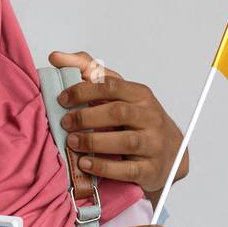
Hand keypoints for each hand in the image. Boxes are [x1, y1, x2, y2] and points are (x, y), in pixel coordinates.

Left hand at [48, 51, 188, 203]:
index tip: (62, 99)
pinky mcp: (150, 169)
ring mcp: (153, 144)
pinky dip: (104, 167)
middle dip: (87, 117)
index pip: (111, 86)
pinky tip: (85, 163)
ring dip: (94, 141)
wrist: (171, 152)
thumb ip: (88, 72)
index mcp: (140, 95)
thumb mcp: (118, 93)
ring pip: (125, 141)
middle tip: (65, 122)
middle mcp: (150, 117)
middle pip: (118, 112)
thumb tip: (56, 56)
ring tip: (72, 142)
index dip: (84, 91)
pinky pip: (128, 170)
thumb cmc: (137, 119)